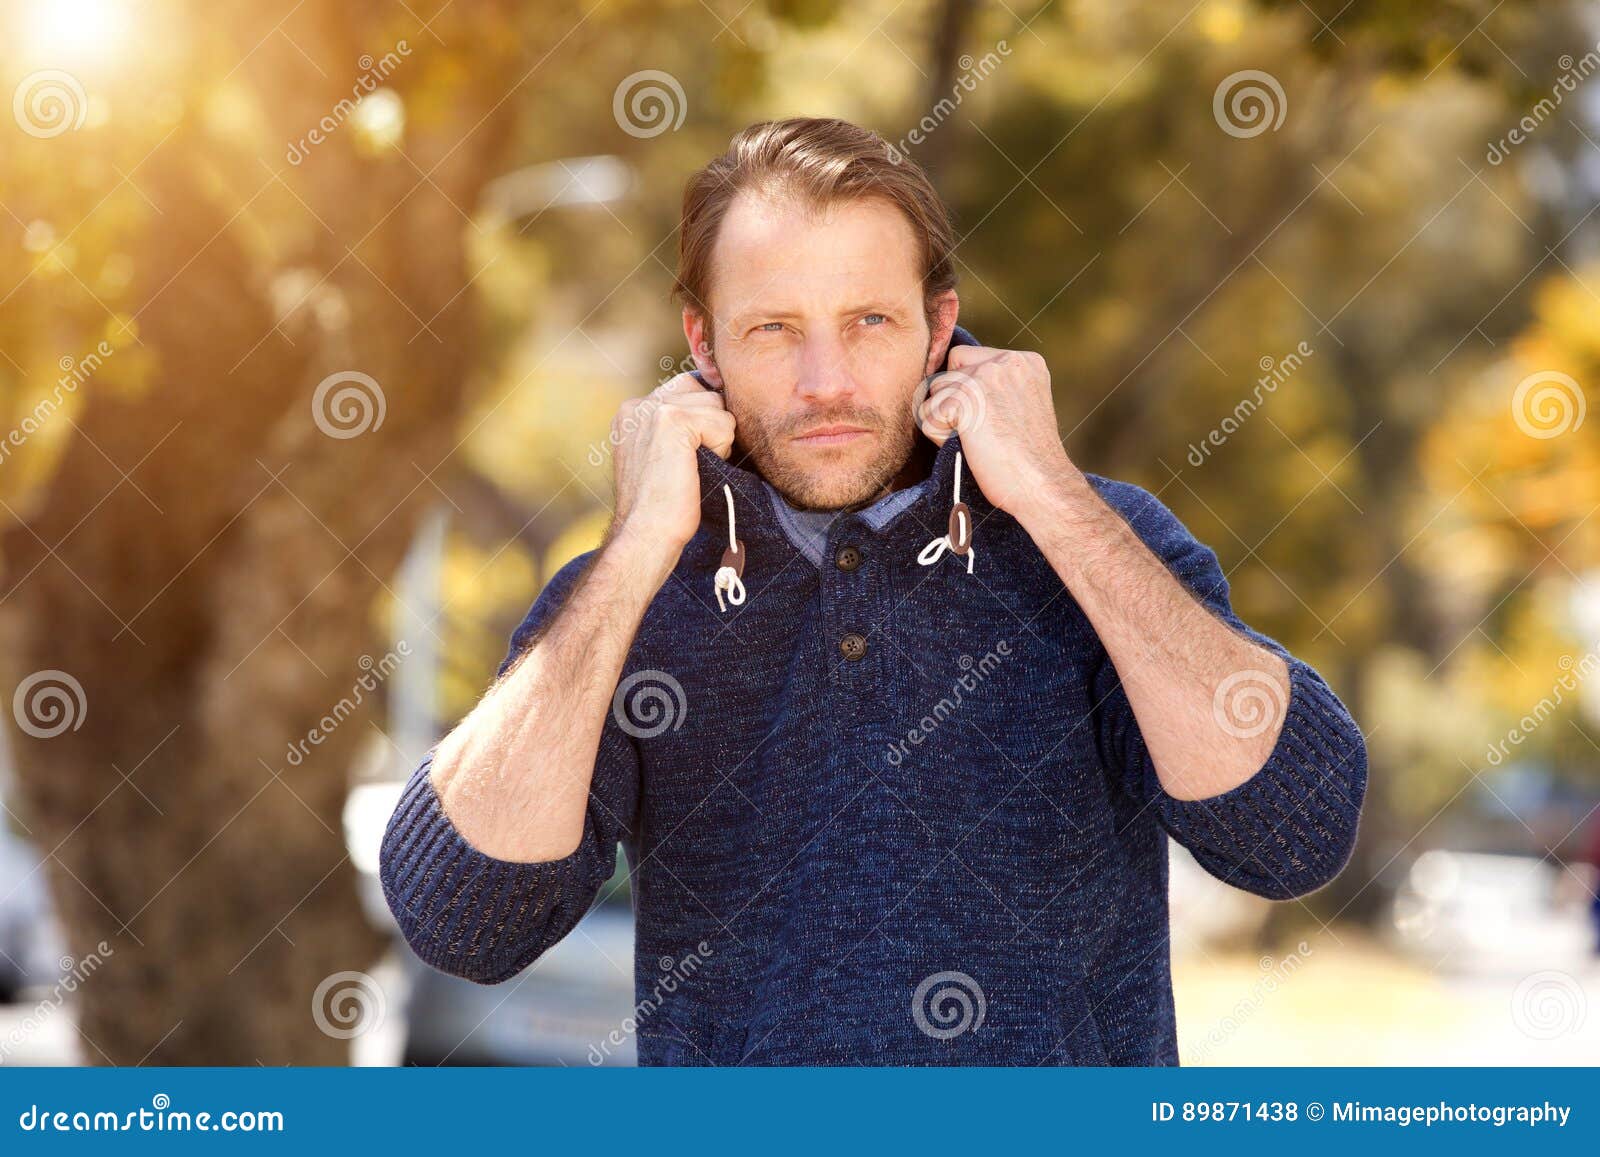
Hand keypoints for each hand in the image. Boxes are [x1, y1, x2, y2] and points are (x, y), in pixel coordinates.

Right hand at [611, 372, 736, 559]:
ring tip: (693, 467)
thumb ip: (674, 427)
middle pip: (704, 392)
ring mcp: (652, 409)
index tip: (690, 454)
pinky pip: (723, 423)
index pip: (686, 388)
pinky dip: (721, 449)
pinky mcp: (671, 420)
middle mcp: (638, 405)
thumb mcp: (659, 456)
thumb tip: (716, 405)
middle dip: (712, 426)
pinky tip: (696, 469)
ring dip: (718, 439)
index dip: (702, 418)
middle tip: (692, 463)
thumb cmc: (660, 506)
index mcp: (631, 412)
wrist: (646, 533)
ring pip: (717, 406)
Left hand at [916, 345, 1074, 520]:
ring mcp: (986, 376)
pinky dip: (938, 438)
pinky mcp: (966, 397)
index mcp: (1024, 361)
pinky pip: (927, 416)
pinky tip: (970, 447)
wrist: (1042, 485)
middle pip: (945, 377)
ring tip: (977, 442)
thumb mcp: (1022, 406)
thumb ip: (996, 387)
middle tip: (983, 436)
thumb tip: (948, 384)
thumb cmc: (1029, 459)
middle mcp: (1006, 361)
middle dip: (952, 408)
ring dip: (944, 423)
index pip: (963, 359)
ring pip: (933, 395)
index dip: (962, 392)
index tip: (986, 420)